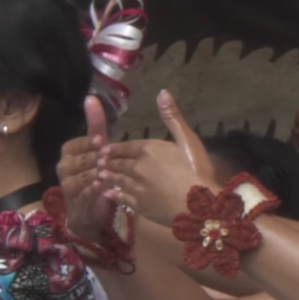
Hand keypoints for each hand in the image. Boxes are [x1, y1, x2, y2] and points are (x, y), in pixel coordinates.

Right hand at [56, 96, 113, 239]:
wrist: (91, 205)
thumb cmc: (95, 170)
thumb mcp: (98, 146)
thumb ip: (95, 124)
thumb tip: (91, 97)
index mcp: (69, 152)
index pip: (75, 144)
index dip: (87, 142)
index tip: (100, 140)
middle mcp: (64, 167)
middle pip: (76, 161)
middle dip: (91, 158)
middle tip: (106, 157)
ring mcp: (68, 185)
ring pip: (78, 178)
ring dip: (92, 174)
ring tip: (105, 173)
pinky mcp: (75, 201)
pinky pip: (81, 194)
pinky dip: (91, 191)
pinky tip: (101, 188)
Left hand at [99, 90, 217, 226]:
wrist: (199, 207)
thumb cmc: (197, 171)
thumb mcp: (189, 140)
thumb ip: (173, 118)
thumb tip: (162, 92)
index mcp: (149, 150)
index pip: (126, 147)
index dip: (115, 148)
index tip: (105, 148)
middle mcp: (137, 168)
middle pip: (118, 163)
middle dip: (108, 161)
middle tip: (99, 161)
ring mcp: (137, 188)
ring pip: (118, 179)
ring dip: (108, 175)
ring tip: (101, 174)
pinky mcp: (139, 206)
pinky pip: (122, 198)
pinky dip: (114, 194)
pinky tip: (109, 193)